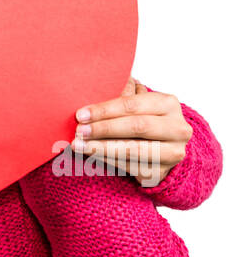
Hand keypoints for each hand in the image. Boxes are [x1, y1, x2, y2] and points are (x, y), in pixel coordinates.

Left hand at [62, 77, 192, 185]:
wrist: (164, 147)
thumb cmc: (143, 118)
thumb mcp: (137, 103)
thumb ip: (122, 95)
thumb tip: (94, 84)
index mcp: (169, 104)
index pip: (133, 105)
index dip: (105, 110)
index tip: (81, 114)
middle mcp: (177, 128)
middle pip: (137, 127)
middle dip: (103, 128)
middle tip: (79, 131)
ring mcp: (173, 152)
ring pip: (134, 150)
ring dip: (102, 147)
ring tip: (79, 145)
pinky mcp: (162, 172)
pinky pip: (131, 167)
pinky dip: (108, 160)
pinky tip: (91, 155)